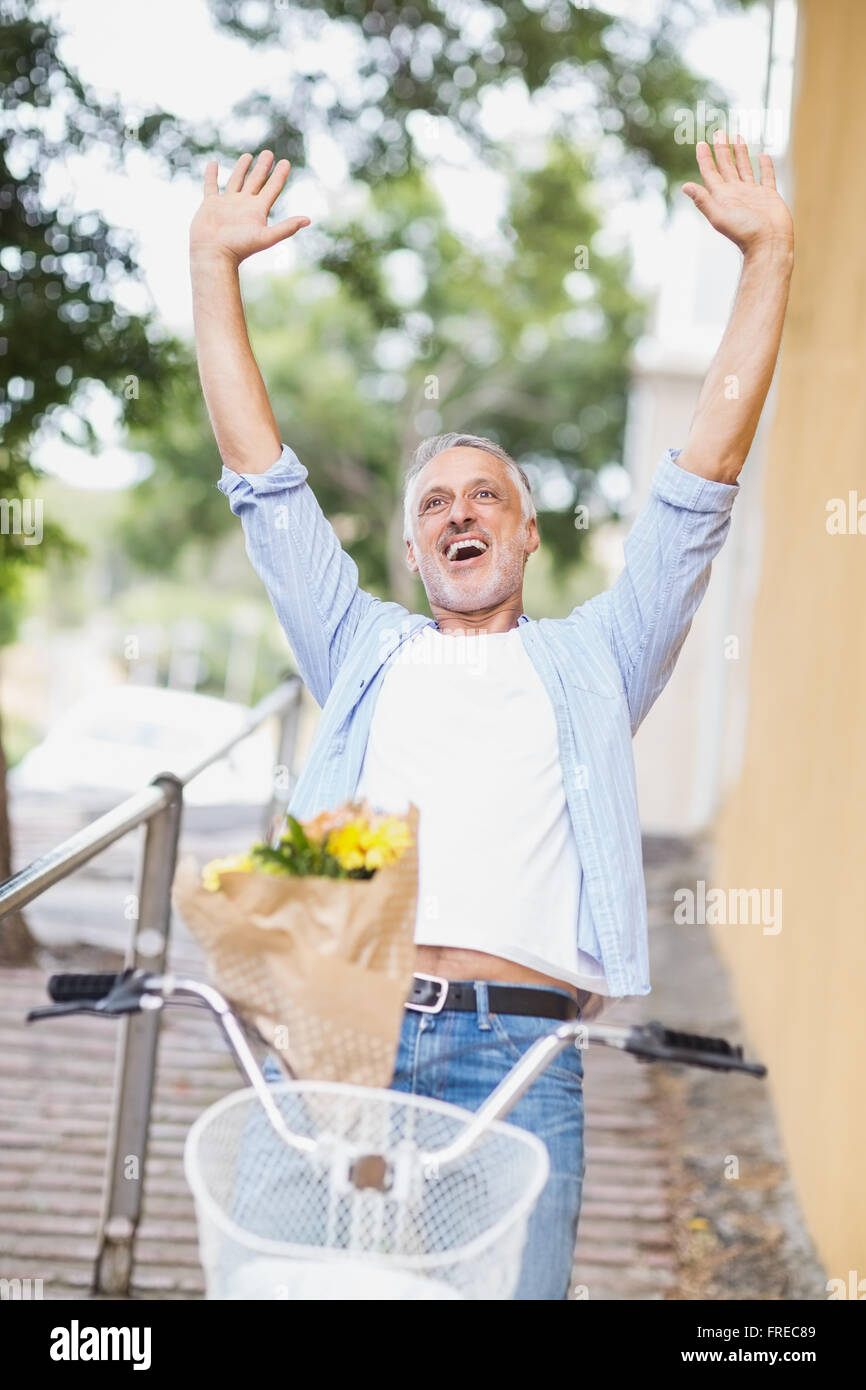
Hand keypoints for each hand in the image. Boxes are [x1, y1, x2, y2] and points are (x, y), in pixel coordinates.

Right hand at [189, 151, 309, 266]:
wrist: (214, 255)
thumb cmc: (239, 247)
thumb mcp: (266, 237)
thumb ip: (286, 228)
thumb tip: (308, 220)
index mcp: (257, 210)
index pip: (272, 188)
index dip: (280, 175)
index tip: (286, 162)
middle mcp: (244, 205)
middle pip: (256, 181)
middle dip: (263, 167)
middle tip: (269, 153)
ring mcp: (227, 204)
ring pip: (236, 180)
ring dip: (242, 168)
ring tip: (248, 156)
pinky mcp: (210, 204)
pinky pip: (211, 185)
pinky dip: (212, 175)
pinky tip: (213, 164)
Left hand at [682, 132, 792, 255]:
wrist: (769, 244)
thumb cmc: (744, 232)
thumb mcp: (719, 215)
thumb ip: (703, 200)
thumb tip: (685, 186)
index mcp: (722, 196)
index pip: (711, 173)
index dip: (705, 158)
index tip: (701, 144)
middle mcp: (736, 193)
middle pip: (727, 166)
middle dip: (722, 150)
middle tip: (719, 132)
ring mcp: (753, 193)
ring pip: (745, 168)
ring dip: (740, 153)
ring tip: (737, 137)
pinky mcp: (769, 196)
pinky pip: (766, 176)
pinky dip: (765, 166)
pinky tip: (762, 156)